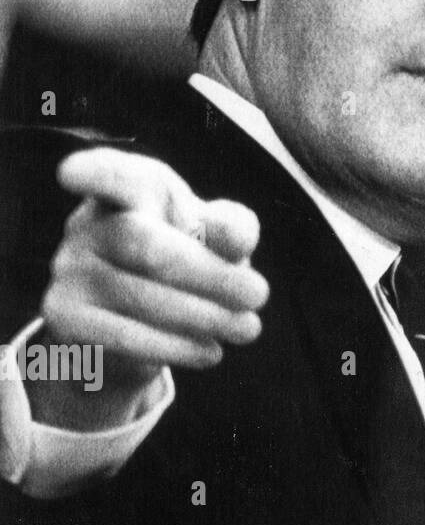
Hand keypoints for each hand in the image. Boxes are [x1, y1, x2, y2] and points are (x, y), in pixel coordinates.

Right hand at [30, 148, 268, 430]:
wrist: (140, 324)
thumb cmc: (187, 259)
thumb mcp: (216, 237)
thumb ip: (232, 228)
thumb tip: (238, 238)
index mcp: (130, 191)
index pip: (114, 175)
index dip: (96, 172)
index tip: (72, 173)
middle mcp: (89, 225)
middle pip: (144, 242)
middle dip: (208, 273)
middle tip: (259, 294)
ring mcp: (70, 270)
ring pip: (138, 295)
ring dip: (204, 316)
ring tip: (248, 328)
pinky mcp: (64, 317)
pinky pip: (122, 336)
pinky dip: (175, 346)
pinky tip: (212, 351)